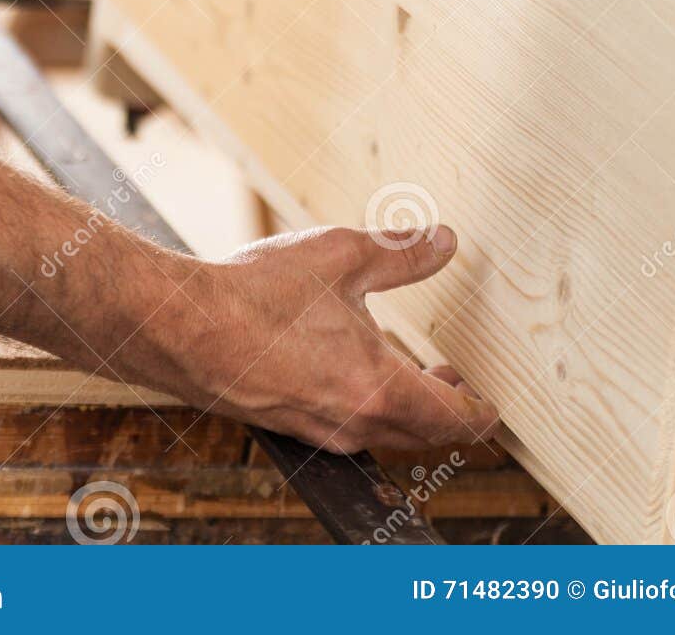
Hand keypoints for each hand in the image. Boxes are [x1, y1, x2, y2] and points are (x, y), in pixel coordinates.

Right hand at [174, 225, 498, 453]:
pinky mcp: (289, 425)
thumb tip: (444, 241)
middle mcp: (354, 423)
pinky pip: (345, 424)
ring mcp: (319, 430)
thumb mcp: (340, 256)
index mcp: (379, 387)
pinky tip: (347, 364)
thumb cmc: (257, 296)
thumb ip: (400, 253)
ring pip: (381, 431)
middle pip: (421, 433)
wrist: (181, 328)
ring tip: (407, 368)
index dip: (480, 412)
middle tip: (454, 379)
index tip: (493, 406)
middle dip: (445, 408)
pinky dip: (364, 403)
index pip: (454, 420)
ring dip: (403, 406)